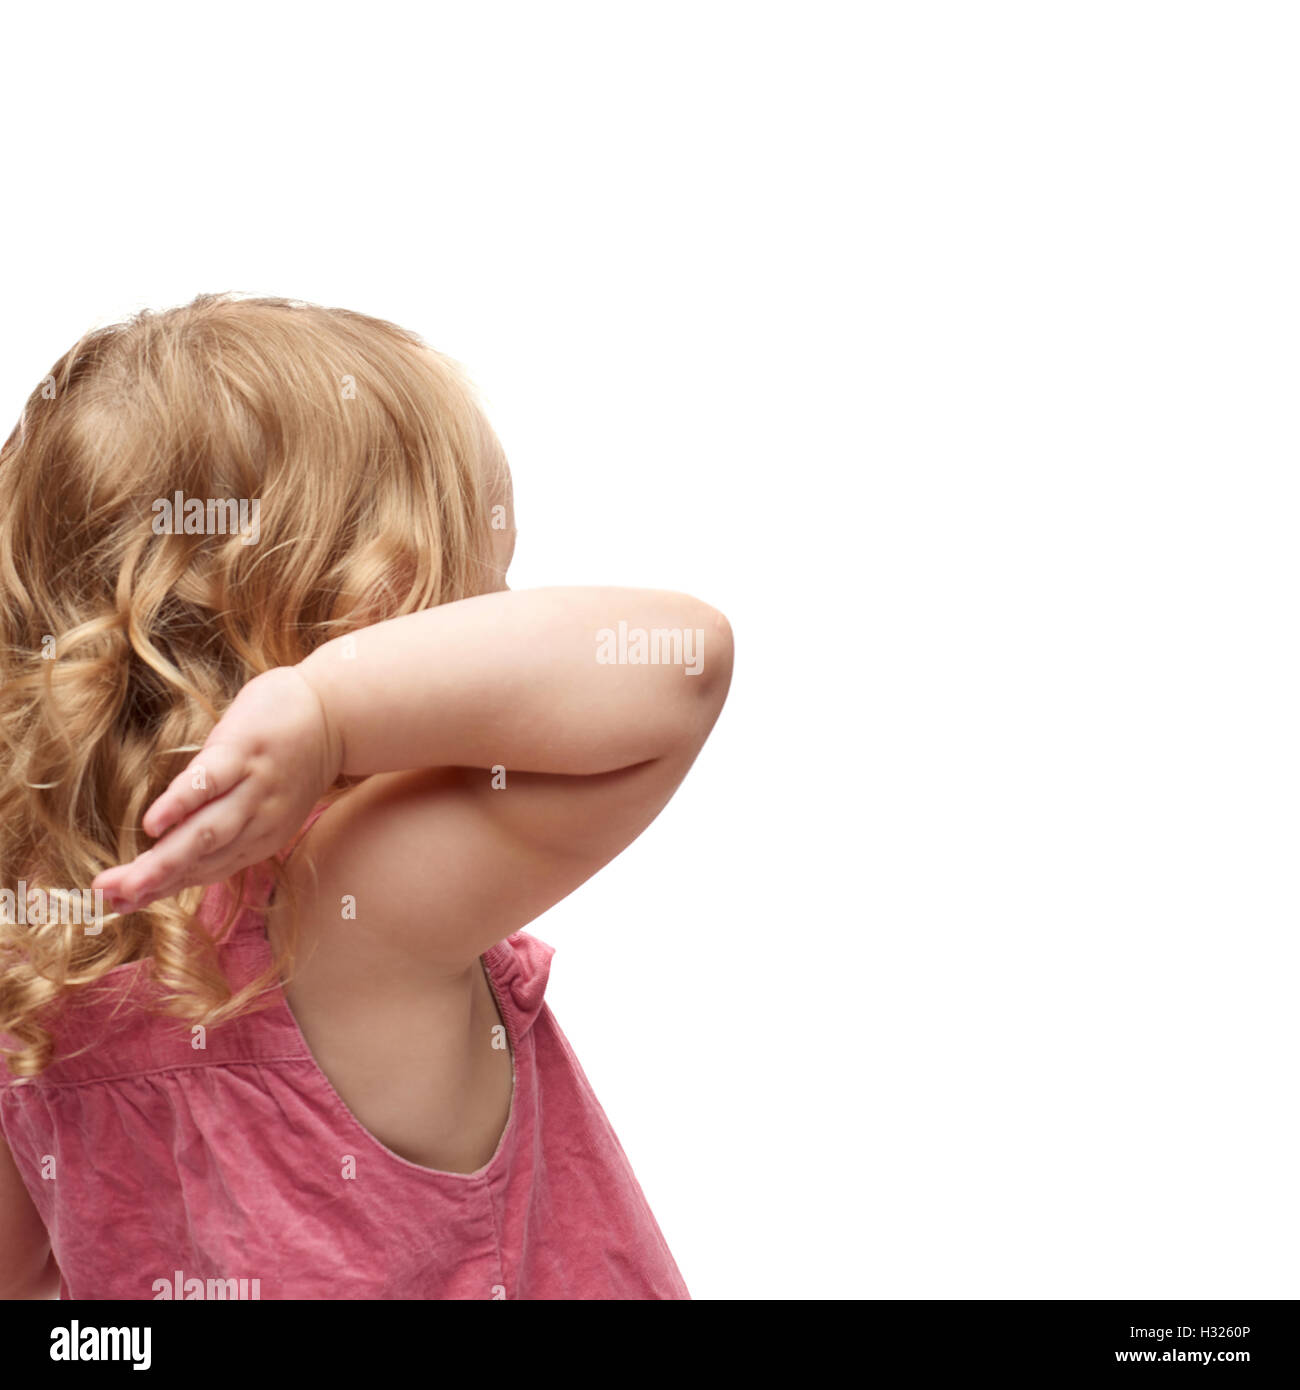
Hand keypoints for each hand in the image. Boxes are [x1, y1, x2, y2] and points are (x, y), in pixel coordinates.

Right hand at [92, 666, 341, 913]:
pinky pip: (210, 782)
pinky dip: (182, 804)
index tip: (118, 906)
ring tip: (127, 882)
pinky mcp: (245, 751)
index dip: (162, 889)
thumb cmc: (287, 754)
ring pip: (205, 832)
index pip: (203, 871)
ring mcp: (252, 788)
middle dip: (153, 884)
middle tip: (109, 902)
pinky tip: (153, 823)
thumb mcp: (260, 800)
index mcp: (258, 838)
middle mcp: (258, 822)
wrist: (338, 711)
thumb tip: (169, 842)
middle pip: (200, 860)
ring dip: (164, 860)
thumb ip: (221, 823)